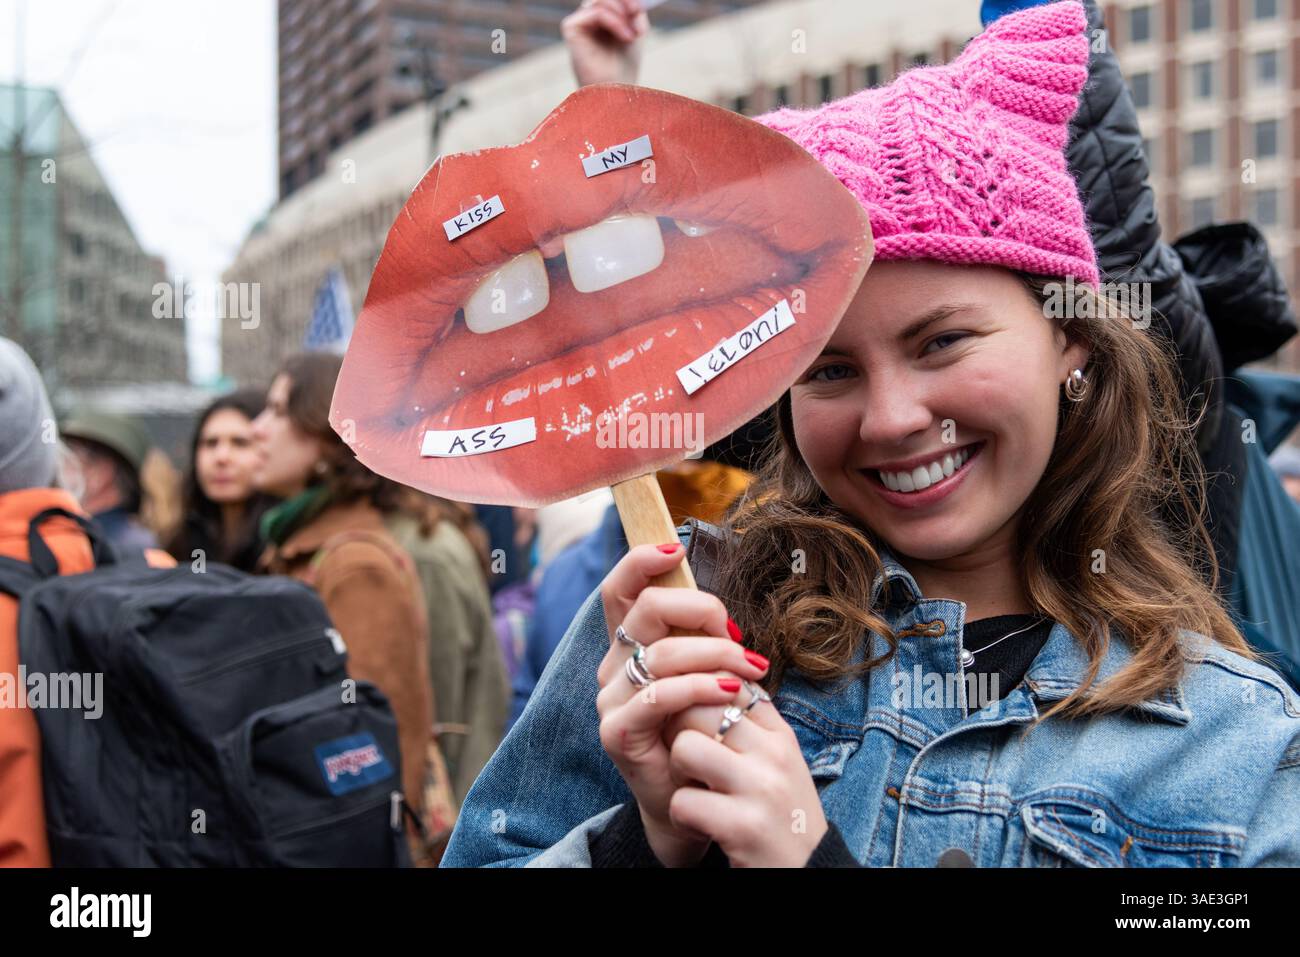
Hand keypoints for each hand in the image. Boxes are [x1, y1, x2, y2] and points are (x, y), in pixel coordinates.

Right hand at [561, 0, 648, 86]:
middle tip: (638, 12)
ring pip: (601, 0)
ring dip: (622, 14)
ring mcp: (579, 21)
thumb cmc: (625, 66)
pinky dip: (614, 21)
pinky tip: (626, 37)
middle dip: (625, 0)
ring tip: (634, 35)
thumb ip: (634, 9)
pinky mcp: (571, 27)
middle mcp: (587, 17)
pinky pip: (596, 12)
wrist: (615, 92)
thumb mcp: (636, 30)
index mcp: (601, 16)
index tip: (641, 6)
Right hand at [596, 542, 768, 865]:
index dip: (639, 561)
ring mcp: (611, 700)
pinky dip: (700, 687)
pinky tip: (732, 691)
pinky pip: (659, 696)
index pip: (619, 590)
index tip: (674, 548)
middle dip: (699, 610)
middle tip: (736, 635)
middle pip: (645, 611)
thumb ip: (702, 640)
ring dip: (715, 655)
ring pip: (660, 654)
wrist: (696, 796)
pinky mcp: (617, 732)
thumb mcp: (705, 674)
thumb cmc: (703, 728)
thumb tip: (720, 612)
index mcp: (629, 646)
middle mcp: (613, 667)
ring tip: (752, 669)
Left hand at [666, 693, 828, 866]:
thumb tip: (712, 677)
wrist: (808, 873)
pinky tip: (700, 825)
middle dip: (678, 730)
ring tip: (693, 791)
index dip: (696, 695)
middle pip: (700, 707)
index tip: (689, 720)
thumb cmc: (781, 816)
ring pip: (685, 748)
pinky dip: (681, 817)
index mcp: (780, 735)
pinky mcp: (743, 826)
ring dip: (676, 773)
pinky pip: (682, 802)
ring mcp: (761, 788)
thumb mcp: (777, 763)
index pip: (728, 681)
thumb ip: (751, 724)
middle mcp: (775, 754)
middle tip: (685, 759)